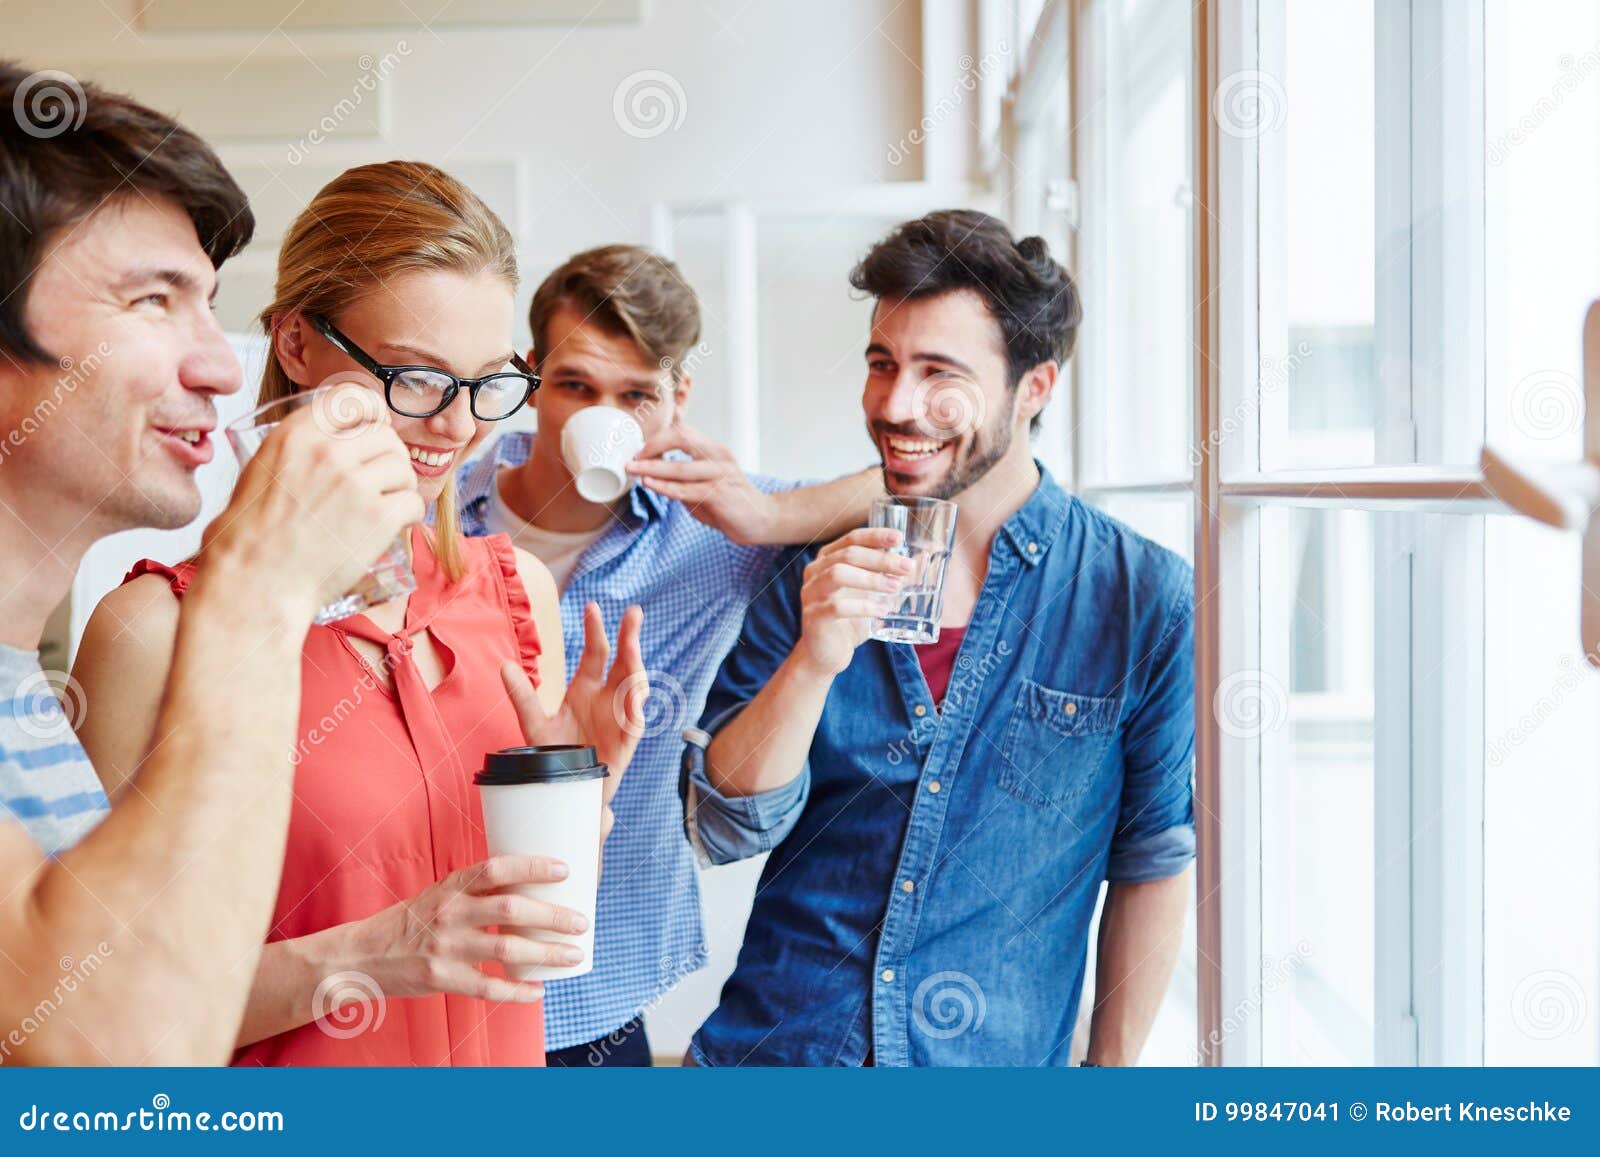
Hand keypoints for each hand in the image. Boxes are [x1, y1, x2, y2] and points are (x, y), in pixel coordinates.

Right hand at [200, 387, 422, 622]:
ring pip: (404, 468)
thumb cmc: (251, 535)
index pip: (355, 399)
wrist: (255, 581)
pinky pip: (413, 503)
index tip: (377, 428)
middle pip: (386, 437)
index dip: (374, 414)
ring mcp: (355, 483)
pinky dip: (409, 515)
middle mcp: (328, 451)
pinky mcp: (377, 517)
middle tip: (381, 481)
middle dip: (389, 458)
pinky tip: (393, 525)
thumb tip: (338, 438)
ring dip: (400, 487)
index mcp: (297, 433)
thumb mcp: (263, 469)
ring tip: (384, 506)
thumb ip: (301, 448)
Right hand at [351, 854, 587, 1001]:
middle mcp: (450, 913)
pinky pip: (488, 987)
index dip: (532, 867)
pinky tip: (538, 991)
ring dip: (546, 953)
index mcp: (452, 886)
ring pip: (507, 948)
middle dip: (552, 916)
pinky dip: (518, 991)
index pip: (496, 868)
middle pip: (511, 909)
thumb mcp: (439, 894)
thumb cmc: (411, 922)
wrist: (362, 956)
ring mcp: (445, 947)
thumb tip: (528, 886)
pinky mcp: (442, 979)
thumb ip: (477, 891)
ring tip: (573, 954)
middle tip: (581, 921)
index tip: (564, 870)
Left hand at [500, 603, 646, 835]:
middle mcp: (606, 698)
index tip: (592, 606)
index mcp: (585, 689)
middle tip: (634, 613)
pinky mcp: (626, 740)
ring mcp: (619, 717)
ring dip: (636, 665)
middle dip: (629, 636)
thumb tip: (504, 665)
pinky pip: (636, 719)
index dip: (595, 630)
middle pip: (623, 660)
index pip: (595, 652)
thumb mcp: (534, 724)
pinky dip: (636, 705)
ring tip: (631, 649)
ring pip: (634, 684)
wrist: (567, 792)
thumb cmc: (553, 759)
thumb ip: (522, 696)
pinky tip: (636, 692)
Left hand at [626, 420, 773, 543]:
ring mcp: (721, 475)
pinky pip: (686, 489)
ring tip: (633, 469)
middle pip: (682, 438)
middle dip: (653, 445)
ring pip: (680, 467)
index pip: (683, 432)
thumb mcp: (705, 481)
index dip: (658, 438)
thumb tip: (653, 468)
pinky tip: (650, 483)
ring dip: (652, 467)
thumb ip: (683, 473)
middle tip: (634, 457)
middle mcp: (719, 456)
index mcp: (714, 450)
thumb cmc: (729, 501)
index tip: (639, 450)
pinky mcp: (720, 495)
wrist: (761, 519)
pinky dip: (665, 486)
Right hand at [797, 526, 912, 675]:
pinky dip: (864, 606)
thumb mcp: (868, 594)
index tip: (899, 537)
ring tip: (896, 587)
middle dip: (881, 559)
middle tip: (906, 567)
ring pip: (838, 574)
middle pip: (848, 555)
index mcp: (827, 559)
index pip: (851, 538)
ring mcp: (811, 593)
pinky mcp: (814, 616)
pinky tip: (883, 610)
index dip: (876, 536)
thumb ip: (886, 578)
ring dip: (871, 579)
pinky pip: (838, 606)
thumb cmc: (849, 620)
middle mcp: (815, 572)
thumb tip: (917, 564)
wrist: (826, 654)